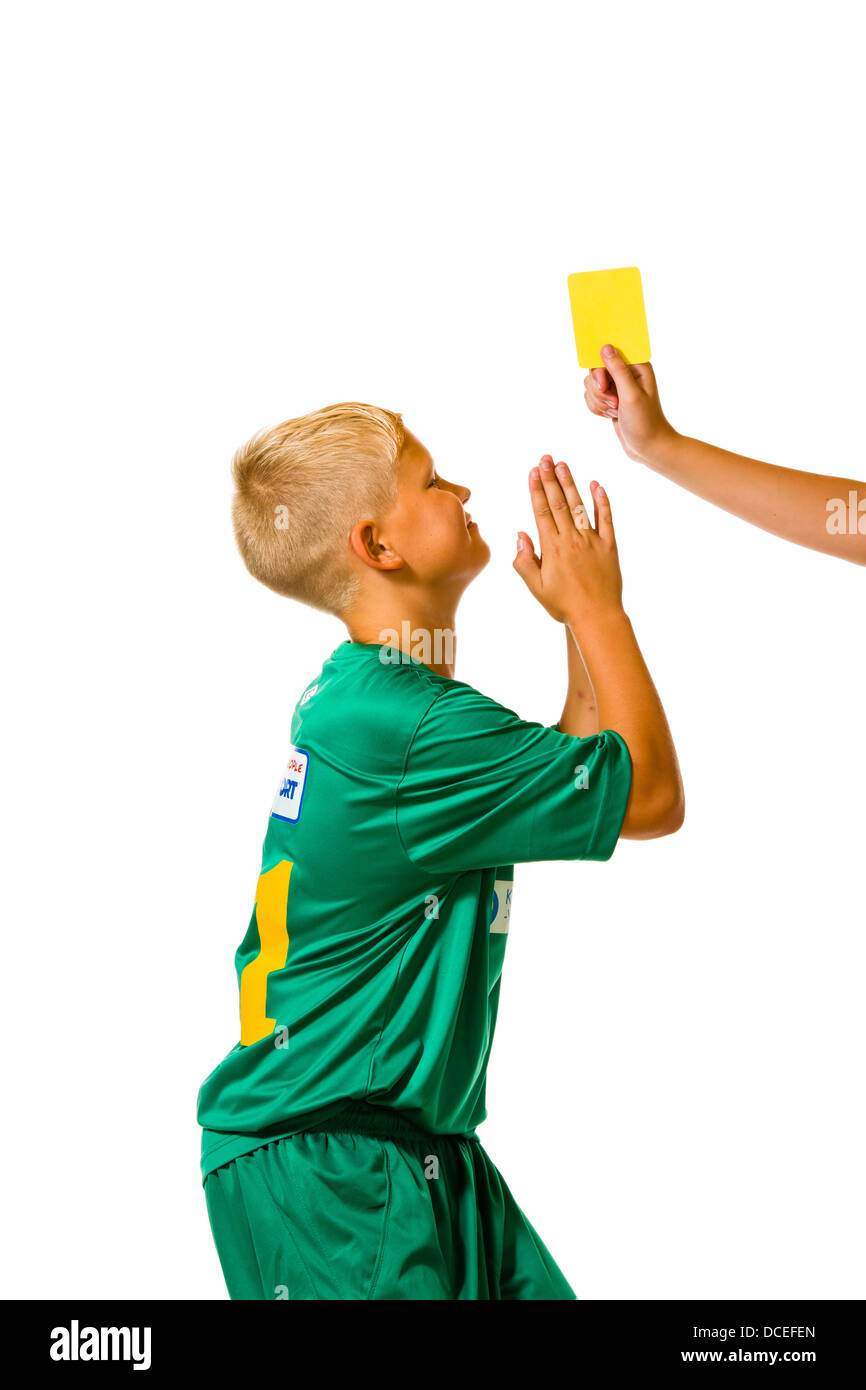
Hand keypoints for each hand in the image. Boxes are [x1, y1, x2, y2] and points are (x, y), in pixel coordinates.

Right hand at [513, 456, 622, 624]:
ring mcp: (592, 540)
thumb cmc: (564, 605)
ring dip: (571, 483)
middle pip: (558, 503)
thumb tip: (520, 535)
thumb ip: (524, 561)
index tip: (532, 472)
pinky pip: (606, 518)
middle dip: (550, 478)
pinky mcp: (609, 545)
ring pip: (579, 506)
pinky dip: (602, 500)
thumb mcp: (536, 587)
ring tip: (563, 465)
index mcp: (552, 548)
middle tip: (545, 458)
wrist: (597, 616)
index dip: (536, 490)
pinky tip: (596, 484)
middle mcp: (571, 539)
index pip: (542, 512)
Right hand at [584, 344, 675, 463]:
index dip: (600, 369)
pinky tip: (610, 416)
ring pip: (591, 386)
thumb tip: (605, 347)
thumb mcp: (630, 395)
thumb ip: (617, 370)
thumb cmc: (645, 422)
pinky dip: (597, 408)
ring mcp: (617, 387)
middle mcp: (626, 373)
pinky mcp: (610, 399)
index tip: (603, 385)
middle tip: (614, 403)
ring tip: (615, 411)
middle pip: (595, 370)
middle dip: (599, 390)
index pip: (608, 354)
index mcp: (636, 366)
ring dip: (598, 401)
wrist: (648, 447)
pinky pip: (591, 397)